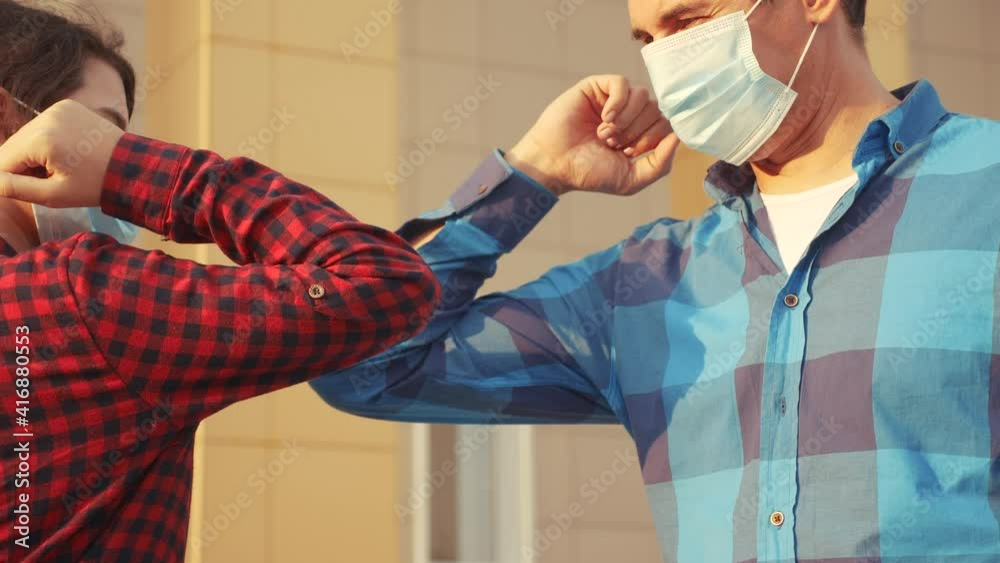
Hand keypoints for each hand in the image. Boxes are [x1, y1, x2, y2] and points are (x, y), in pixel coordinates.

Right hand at [0, 99, 124, 206]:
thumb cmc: (95, 185)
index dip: (11, 179)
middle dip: (22, 165)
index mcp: (41, 139)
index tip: (31, 188)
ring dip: (32, 152)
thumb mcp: (55, 195)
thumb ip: (17, 188)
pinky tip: (65, 152)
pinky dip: (45, 139)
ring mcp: (57, 108)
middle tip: (48, 179)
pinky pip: (42, 125)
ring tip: (59, 166)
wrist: (132, 166)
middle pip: (13, 145)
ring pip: (26, 135)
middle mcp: (45, 117)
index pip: (3, 160)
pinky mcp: (66, 106)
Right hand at [506, 75, 678, 196]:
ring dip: (627, 119)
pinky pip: (622, 83)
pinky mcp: (597, 87)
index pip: (667, 125)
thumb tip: (679, 137)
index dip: (652, 138)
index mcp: (640, 135)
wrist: (554, 164)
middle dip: (637, 131)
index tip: (628, 152)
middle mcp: (630, 115)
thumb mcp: (631, 179)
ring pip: (643, 95)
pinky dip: (618, 103)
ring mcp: (614, 100)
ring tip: (605, 134)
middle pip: (657, 109)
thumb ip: (660, 163)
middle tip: (613, 144)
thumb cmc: (588, 173)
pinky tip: (604, 118)